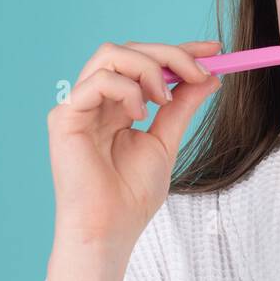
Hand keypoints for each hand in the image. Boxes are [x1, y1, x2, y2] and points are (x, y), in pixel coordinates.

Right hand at [46, 39, 221, 254]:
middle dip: (170, 54)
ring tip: (164, 99)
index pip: (146, 63)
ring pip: (111, 54)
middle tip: (199, 72)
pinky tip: (139, 114)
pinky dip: (126, 89)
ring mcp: (78, 106)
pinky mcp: (64, 117)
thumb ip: (182, 107)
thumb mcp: (166, 142)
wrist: (110, 230)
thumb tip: (209, 78)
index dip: (179, 51)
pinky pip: (96, 80)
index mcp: (118, 105)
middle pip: (129, 50)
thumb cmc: (131, 196)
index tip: (215, 51)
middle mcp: (96, 100)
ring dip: (148, 68)